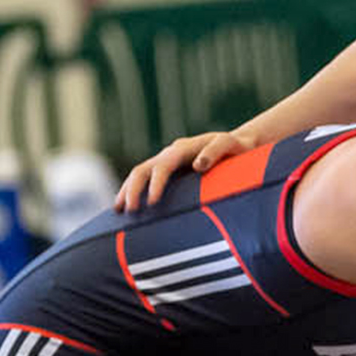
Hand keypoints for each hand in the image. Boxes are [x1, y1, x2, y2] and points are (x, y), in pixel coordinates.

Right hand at [114, 129, 253, 210]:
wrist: (237, 143)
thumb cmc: (236, 146)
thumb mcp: (230, 144)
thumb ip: (215, 152)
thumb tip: (197, 165)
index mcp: (183, 148)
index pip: (163, 166)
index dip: (156, 184)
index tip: (151, 202)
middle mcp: (170, 153)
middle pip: (143, 169)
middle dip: (133, 189)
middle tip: (131, 211)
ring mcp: (166, 160)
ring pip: (138, 174)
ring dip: (127, 191)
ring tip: (119, 212)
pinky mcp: (167, 169)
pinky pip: (144, 179)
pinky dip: (132, 191)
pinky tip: (126, 207)